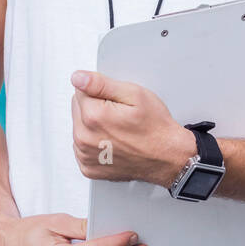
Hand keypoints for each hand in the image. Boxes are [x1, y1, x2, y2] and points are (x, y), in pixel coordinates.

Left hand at [71, 70, 192, 185]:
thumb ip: (100, 84)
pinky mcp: (88, 167)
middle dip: (94, 107)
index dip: (100, 92)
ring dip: (93, 125)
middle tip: (119, 114)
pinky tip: (112, 142)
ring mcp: (85, 155)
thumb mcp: (134, 94)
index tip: (116, 102)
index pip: (80, 90)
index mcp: (93, 116)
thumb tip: (78, 78)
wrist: (167, 157)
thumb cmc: (155, 128)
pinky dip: (94, 143)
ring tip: (118, 129)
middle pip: (77, 108)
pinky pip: (82, 146)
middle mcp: (84, 138)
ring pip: (79, 127)